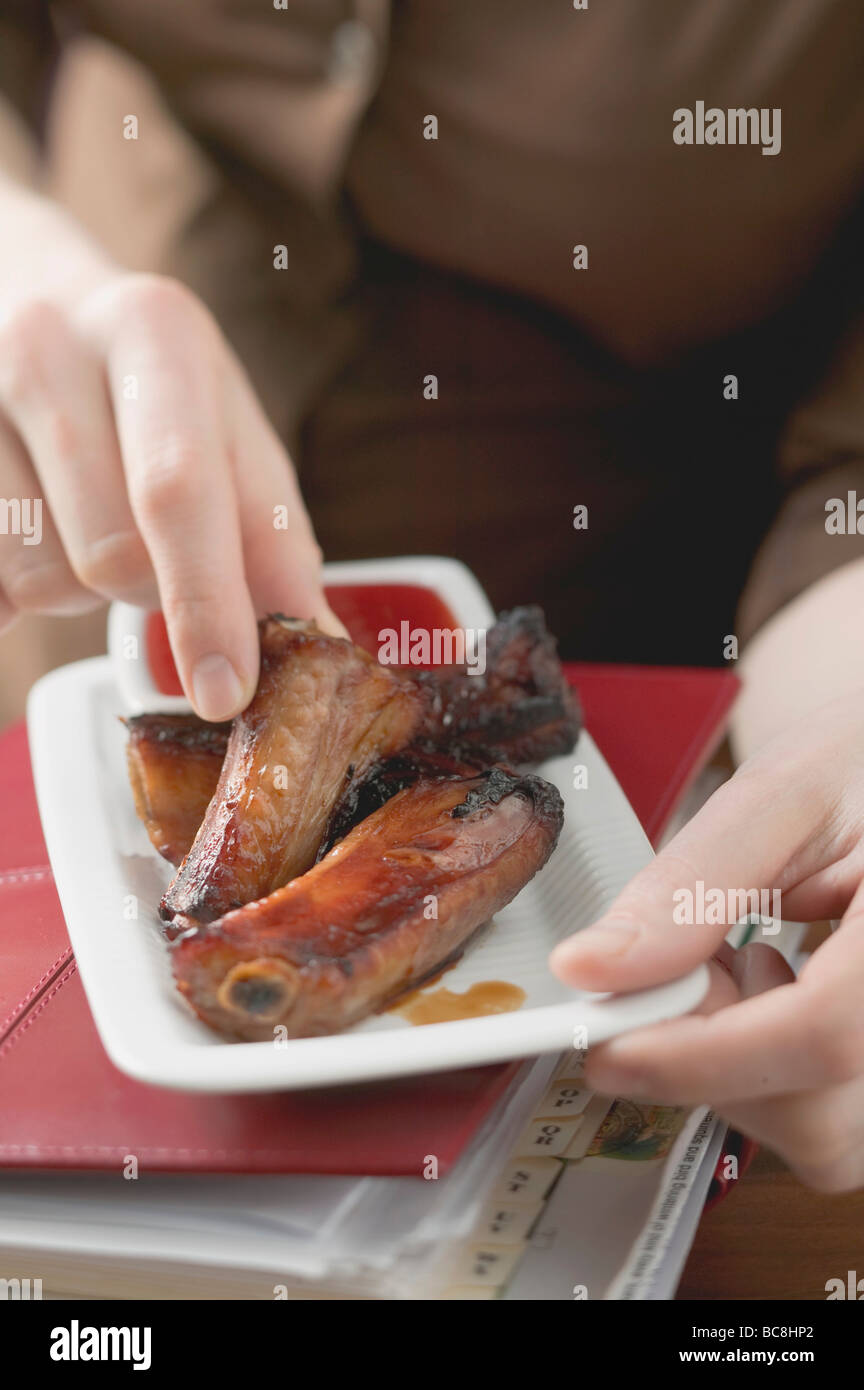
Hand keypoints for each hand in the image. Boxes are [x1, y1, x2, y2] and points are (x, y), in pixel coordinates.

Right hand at [0, 271, 344, 718]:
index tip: (224, 692)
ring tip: (81, 520)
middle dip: (147, 590)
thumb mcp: (227, 429)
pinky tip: (26, 528)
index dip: (205, 603)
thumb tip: (315, 643)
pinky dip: (13, 590)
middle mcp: (49, 346)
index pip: (177, 491)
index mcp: (152, 332)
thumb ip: (270, 534)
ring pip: (38, 578)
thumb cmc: (146, 384)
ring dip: (77, 588)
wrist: (19, 289)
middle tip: (149, 554)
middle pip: (109, 553)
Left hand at [550, 691, 863, 1191]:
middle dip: (710, 1050)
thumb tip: (592, 970)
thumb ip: (691, 887)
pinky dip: (765, 1069)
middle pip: (817, 1111)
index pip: (823, 1033)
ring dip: (737, 1062)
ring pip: (817, 1132)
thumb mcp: (782, 796)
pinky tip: (765, 988)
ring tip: (737, 958)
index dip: (702, 1054)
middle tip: (683, 959)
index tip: (604, 1043)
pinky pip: (824, 1119)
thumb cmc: (863, 766)